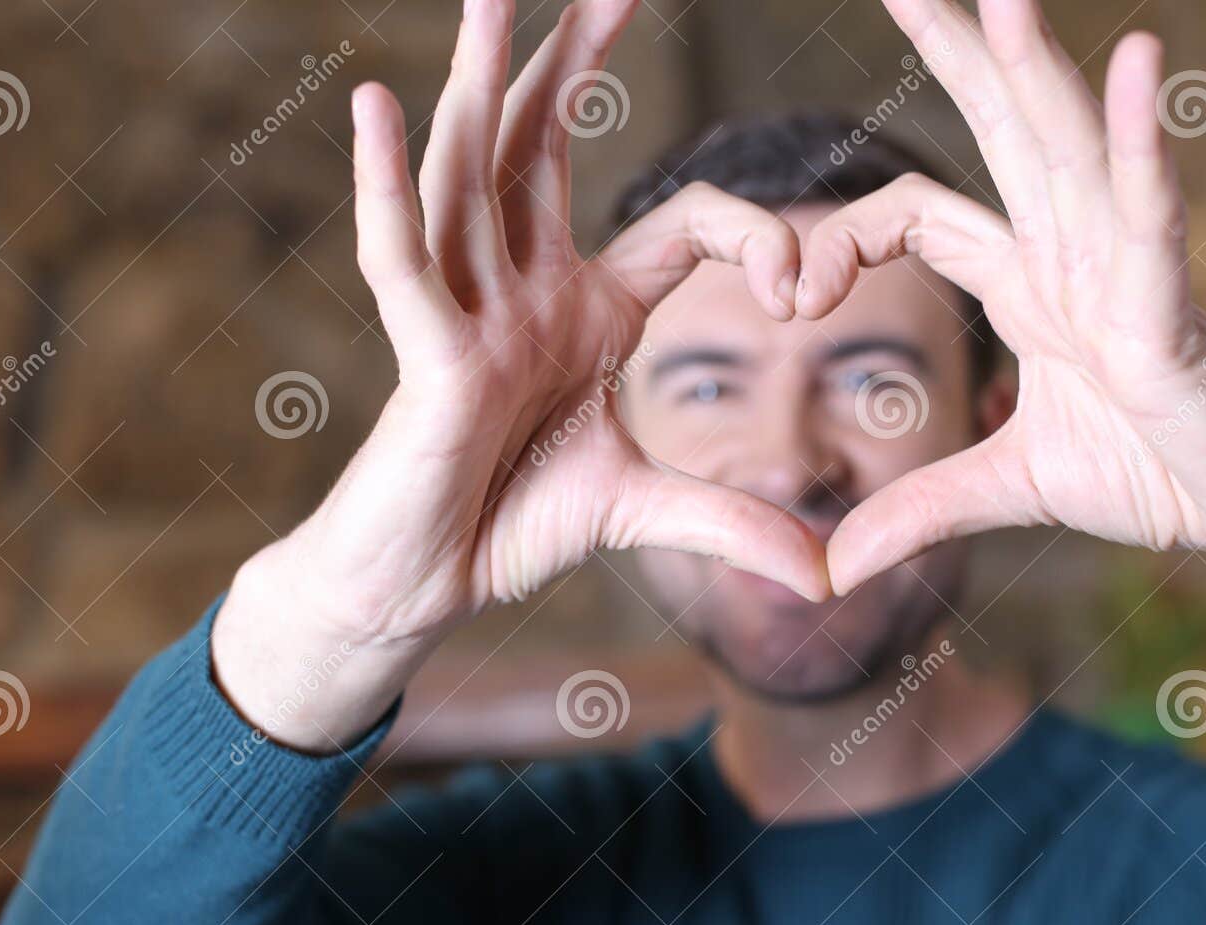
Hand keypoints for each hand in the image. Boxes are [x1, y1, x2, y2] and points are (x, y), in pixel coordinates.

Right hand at [213, 0, 827, 749]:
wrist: (424, 586)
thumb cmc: (511, 526)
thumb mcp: (640, 510)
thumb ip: (730, 523)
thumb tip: (826, 579)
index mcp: (588, 311)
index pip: (682, 226)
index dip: (752, 236)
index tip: (807, 286)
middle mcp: (526, 289)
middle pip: (552, 148)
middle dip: (580, 57)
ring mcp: (471, 314)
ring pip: (474, 175)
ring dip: (482, 81)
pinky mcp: (423, 358)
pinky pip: (401, 264)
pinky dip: (386, 188)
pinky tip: (379, 105)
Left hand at [808, 0, 1205, 706]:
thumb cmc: (1162, 477)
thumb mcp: (1012, 488)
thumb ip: (918, 512)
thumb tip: (829, 568)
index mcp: (1033, 285)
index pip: (922, 220)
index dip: (847, 239)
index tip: (791, 294)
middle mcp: (1074, 259)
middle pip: (1003, 137)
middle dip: (953, 55)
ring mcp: (1128, 278)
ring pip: (1073, 155)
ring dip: (1037, 71)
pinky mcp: (1176, 318)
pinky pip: (1154, 219)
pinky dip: (1140, 149)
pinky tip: (1136, 63)